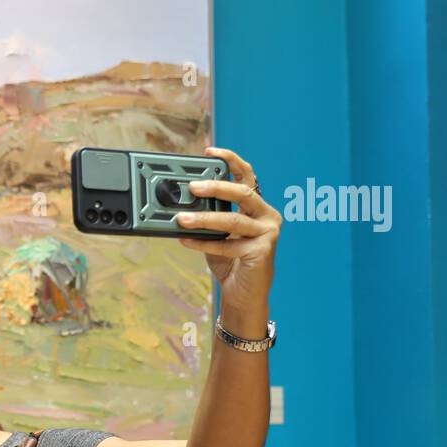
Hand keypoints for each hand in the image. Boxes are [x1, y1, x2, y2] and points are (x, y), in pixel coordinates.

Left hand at [175, 146, 280, 313]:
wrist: (244, 294)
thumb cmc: (230, 262)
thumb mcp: (218, 234)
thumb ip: (208, 217)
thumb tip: (180, 204)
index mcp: (257, 207)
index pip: (247, 176)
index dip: (230, 160)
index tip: (210, 152)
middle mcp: (267, 216)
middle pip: (243, 193)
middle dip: (216, 187)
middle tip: (192, 186)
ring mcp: (267, 233)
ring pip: (233, 220)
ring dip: (204, 218)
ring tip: (182, 218)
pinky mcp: (261, 252)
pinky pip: (228, 245)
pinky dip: (204, 243)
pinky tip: (185, 240)